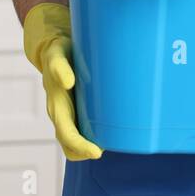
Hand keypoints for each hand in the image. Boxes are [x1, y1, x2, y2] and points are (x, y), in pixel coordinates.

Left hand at [22, 3, 101, 160]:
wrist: (50, 42)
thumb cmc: (74, 71)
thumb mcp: (89, 90)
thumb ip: (107, 102)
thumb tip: (143, 111)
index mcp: (66, 113)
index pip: (69, 142)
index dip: (80, 150)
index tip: (98, 153)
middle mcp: (57, 102)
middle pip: (63, 129)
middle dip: (76, 142)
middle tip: (96, 150)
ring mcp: (53, 82)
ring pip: (57, 106)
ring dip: (67, 117)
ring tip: (85, 120)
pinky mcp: (55, 57)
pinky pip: (57, 67)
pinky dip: (62, 75)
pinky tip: (70, 81)